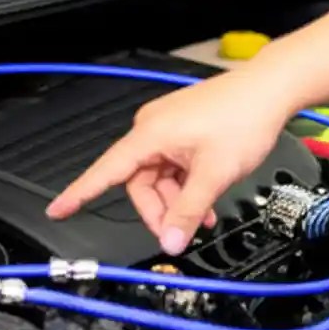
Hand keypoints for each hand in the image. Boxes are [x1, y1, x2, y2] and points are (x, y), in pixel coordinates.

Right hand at [45, 69, 296, 254]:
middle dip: (161, 210)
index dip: (79, 193)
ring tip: (205, 214)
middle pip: (140, 184)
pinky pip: (174, 167)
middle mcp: (152, 128)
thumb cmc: (243, 116)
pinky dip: (187, 186)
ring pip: (160, 179)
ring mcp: (168, 129)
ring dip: (179, 200)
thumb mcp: (214, 174)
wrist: (270, 89)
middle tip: (183, 230)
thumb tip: (171, 240)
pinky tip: (205, 198)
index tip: (57, 208)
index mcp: (149, 134)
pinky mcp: (183, 130)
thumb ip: (189, 211)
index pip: (105, 171)